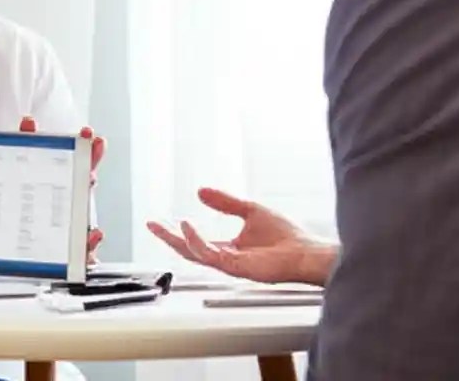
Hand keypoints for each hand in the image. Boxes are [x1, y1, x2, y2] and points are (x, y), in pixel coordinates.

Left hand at [0, 117, 108, 262]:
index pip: (7, 154)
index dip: (22, 138)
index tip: (27, 122)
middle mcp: (8, 202)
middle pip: (48, 172)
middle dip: (72, 152)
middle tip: (86, 137)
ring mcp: (25, 229)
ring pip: (64, 204)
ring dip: (85, 183)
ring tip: (97, 167)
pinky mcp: (33, 261)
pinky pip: (65, 252)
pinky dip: (85, 244)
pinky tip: (93, 236)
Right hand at [147, 188, 337, 286]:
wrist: (306, 251)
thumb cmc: (287, 237)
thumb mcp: (250, 210)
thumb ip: (225, 202)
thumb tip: (201, 191)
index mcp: (229, 248)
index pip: (196, 242)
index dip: (176, 232)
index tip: (159, 221)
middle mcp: (226, 258)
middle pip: (189, 250)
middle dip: (169, 238)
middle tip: (152, 225)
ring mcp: (231, 264)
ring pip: (196, 254)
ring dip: (182, 239)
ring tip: (173, 224)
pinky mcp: (237, 266)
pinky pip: (210, 255)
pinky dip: (197, 240)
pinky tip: (190, 227)